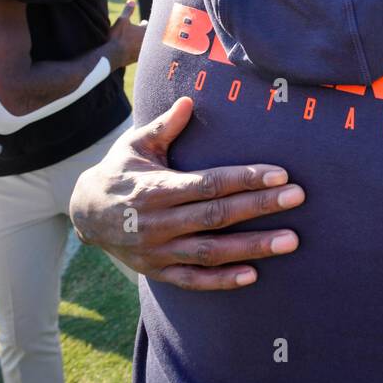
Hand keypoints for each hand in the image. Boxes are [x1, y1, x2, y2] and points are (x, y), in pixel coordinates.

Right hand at [69, 96, 303, 289]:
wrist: (84, 213)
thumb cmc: (120, 171)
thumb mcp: (135, 145)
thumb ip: (164, 126)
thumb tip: (189, 101)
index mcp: (155, 188)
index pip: (208, 184)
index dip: (244, 178)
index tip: (279, 173)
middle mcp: (157, 222)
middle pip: (217, 216)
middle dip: (260, 207)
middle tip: (298, 197)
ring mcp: (157, 250)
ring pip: (211, 251)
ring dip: (253, 247)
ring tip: (290, 241)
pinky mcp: (158, 271)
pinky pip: (193, 280)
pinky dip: (222, 280)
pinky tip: (254, 275)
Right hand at [106, 0, 145, 68]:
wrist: (113, 56)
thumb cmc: (117, 36)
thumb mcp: (122, 21)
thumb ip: (128, 11)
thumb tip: (132, 1)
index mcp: (145, 31)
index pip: (150, 25)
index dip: (146, 23)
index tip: (144, 22)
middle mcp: (148, 41)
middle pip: (151, 36)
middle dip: (147, 32)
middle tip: (143, 30)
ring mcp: (144, 51)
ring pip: (148, 45)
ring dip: (145, 41)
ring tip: (139, 40)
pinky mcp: (139, 59)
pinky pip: (143, 53)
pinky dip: (140, 51)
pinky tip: (136, 51)